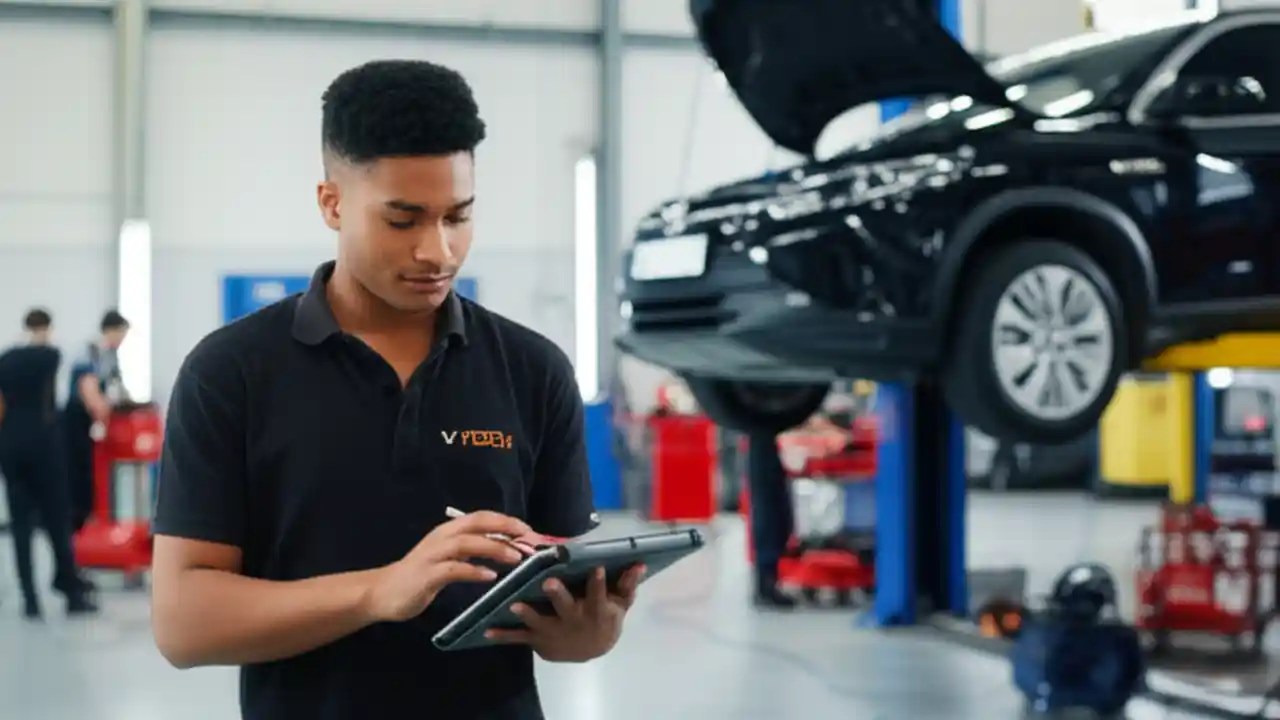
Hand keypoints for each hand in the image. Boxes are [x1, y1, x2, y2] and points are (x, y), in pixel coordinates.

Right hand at [363, 511, 532, 622]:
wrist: (384, 592)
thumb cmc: (422, 575)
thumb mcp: (450, 558)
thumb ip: (473, 550)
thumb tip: (507, 547)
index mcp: (450, 530)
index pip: (482, 517)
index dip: (507, 520)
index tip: (529, 530)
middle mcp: (443, 537)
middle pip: (477, 523)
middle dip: (505, 528)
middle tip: (529, 539)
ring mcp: (433, 555)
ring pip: (467, 543)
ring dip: (493, 547)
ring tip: (516, 557)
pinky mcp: (427, 575)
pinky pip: (453, 569)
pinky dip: (473, 571)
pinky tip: (490, 576)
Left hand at [486, 564, 646, 662]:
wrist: (592, 650)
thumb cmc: (607, 618)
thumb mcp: (621, 604)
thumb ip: (627, 584)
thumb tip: (639, 563)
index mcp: (596, 611)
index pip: (599, 595)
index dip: (599, 583)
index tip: (596, 567)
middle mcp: (574, 621)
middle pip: (566, 608)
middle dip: (558, 595)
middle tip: (548, 582)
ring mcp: (554, 632)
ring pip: (539, 622)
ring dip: (527, 614)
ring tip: (514, 605)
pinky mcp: (538, 640)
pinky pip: (519, 638)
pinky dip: (504, 634)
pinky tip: (488, 629)